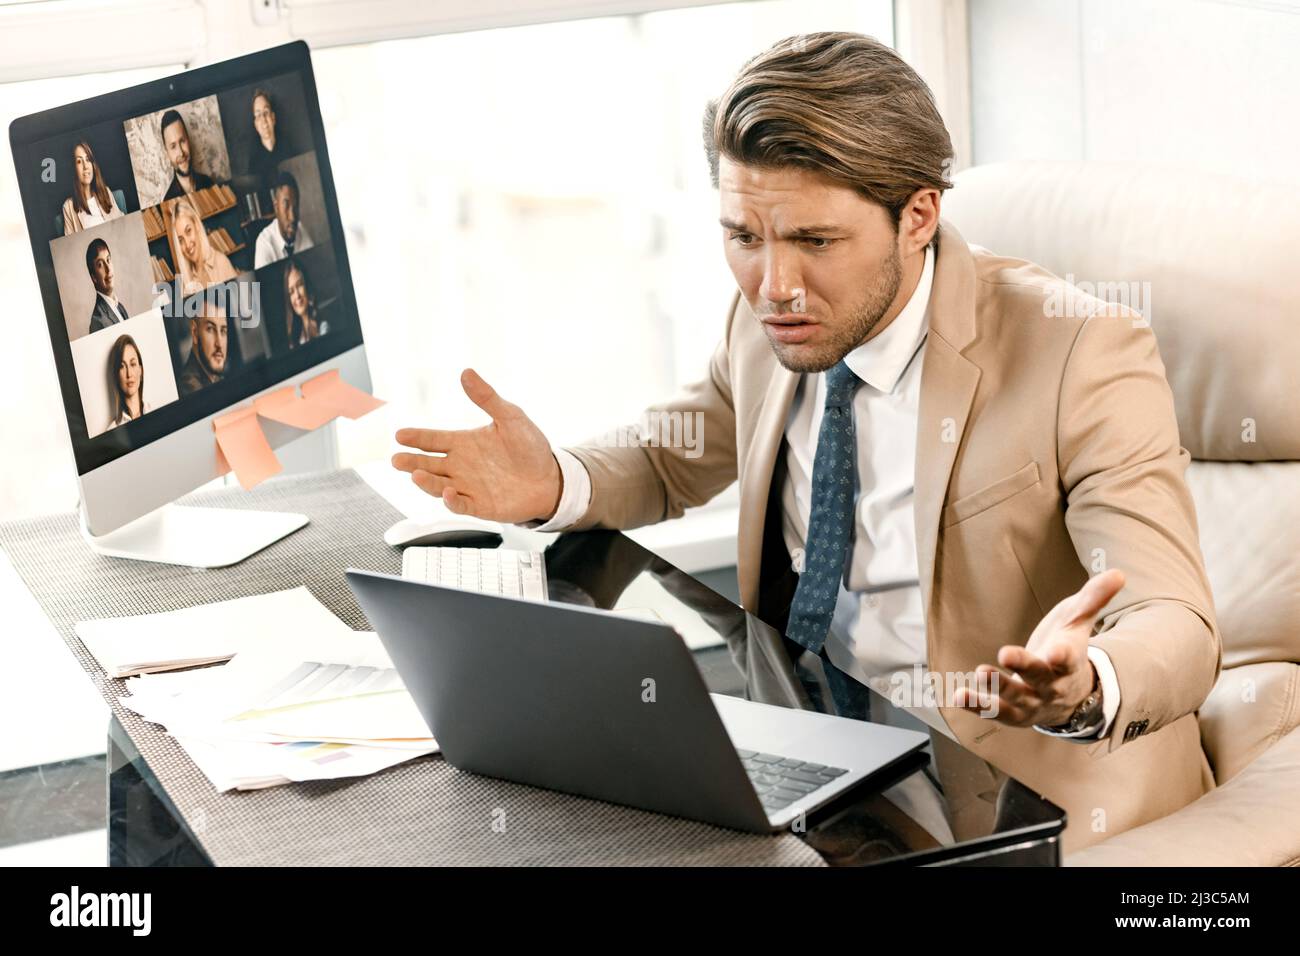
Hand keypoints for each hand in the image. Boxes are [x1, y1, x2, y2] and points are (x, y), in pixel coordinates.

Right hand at [392, 369, 562, 522]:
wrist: (551, 477)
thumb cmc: (530, 447)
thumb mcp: (510, 417)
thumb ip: (487, 398)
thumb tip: (467, 372)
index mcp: (464, 443)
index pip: (433, 440)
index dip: (417, 438)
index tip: (400, 435)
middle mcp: (461, 466)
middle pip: (428, 464)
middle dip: (411, 462)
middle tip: (397, 459)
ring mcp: (468, 486)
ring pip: (438, 485)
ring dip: (426, 481)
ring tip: (415, 474)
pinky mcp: (480, 505)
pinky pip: (461, 504)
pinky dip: (452, 500)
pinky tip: (447, 492)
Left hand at [954, 568, 1124, 726]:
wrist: (1072, 696)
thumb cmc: (1068, 647)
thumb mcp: (1078, 622)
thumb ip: (1093, 599)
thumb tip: (1119, 573)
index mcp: (1068, 661)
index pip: (1069, 659)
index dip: (1062, 655)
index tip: (1056, 649)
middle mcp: (1053, 685)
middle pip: (1040, 678)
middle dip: (1024, 667)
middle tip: (1004, 653)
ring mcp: (1034, 702)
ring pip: (1017, 699)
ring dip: (998, 688)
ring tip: (980, 671)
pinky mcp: (1015, 714)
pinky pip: (997, 712)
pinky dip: (978, 705)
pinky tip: (958, 694)